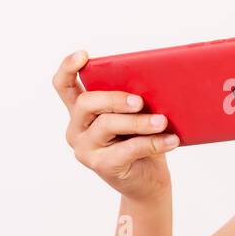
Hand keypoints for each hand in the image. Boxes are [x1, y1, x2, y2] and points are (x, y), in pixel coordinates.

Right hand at [54, 49, 179, 201]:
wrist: (148, 180)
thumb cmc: (142, 140)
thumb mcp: (135, 115)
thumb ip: (132, 99)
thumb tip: (154, 81)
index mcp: (82, 111)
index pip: (64, 86)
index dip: (68, 68)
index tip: (84, 55)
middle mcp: (77, 128)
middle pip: (86, 103)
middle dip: (113, 98)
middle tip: (140, 101)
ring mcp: (85, 148)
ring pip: (107, 124)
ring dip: (138, 121)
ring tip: (162, 121)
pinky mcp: (101, 166)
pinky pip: (128, 149)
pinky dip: (152, 142)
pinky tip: (171, 140)